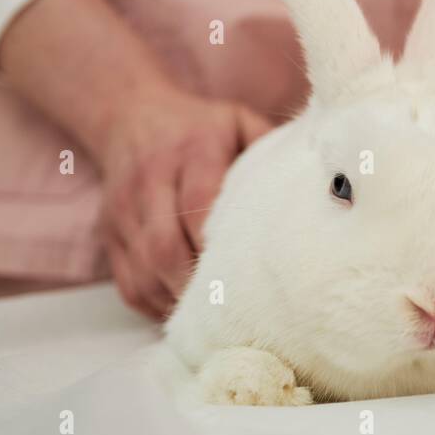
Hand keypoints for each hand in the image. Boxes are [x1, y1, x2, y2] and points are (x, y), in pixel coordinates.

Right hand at [0, 0, 275, 318]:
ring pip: (143, 268)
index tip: (248, 269)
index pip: (199, 200)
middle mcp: (151, 180)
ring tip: (214, 320)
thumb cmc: (201, 126)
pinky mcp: (109, 233)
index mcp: (191, 149)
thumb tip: (325, 185)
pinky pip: (127, 282)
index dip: (218, 239)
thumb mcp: (240, 123)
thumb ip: (272, 151)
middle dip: (197, 283)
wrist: (130, 114)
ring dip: (177, 299)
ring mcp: (123, 210)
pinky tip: (185, 313)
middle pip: (164, 244)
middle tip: (236, 309)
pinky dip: (156, 304)